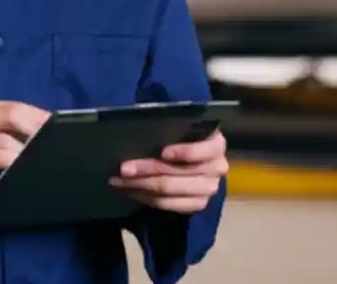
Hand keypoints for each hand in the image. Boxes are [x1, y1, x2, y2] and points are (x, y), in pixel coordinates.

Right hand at [0, 100, 49, 207]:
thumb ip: (11, 128)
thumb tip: (47, 126)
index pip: (15, 106)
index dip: (39, 115)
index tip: (59, 125)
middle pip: (12, 115)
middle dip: (37, 126)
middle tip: (56, 138)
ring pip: (4, 138)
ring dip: (27, 148)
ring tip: (43, 155)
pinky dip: (14, 160)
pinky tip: (24, 166)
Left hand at [110, 130, 227, 213]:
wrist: (195, 161)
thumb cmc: (183, 139)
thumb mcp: (182, 130)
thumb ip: (170, 131)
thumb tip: (142, 131)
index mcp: (216, 144)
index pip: (203, 150)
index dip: (184, 152)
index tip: (163, 151)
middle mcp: (217, 168)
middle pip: (179, 173)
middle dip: (148, 170)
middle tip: (123, 168)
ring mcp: (209, 189)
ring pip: (169, 191)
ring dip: (140, 185)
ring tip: (119, 180)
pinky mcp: (198, 205)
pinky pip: (168, 205)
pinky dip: (145, 198)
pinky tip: (130, 191)